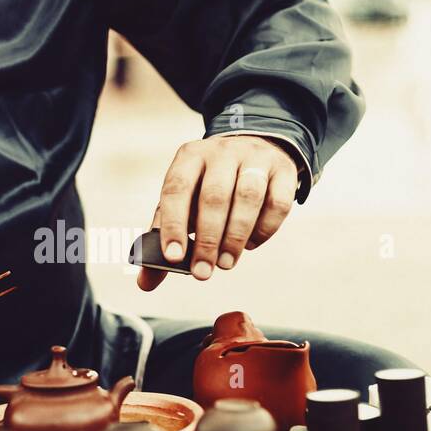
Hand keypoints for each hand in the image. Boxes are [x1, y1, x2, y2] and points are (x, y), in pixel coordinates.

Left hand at [137, 135, 298, 290]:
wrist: (254, 149)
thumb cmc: (209, 185)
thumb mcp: (184, 201)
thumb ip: (165, 238)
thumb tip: (146, 282)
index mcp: (190, 157)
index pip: (177, 189)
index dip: (173, 225)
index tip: (173, 258)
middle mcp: (222, 152)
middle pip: (214, 196)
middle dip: (207, 240)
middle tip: (202, 272)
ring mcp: (255, 158)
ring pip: (248, 197)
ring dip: (235, 238)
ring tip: (225, 263)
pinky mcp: (283, 170)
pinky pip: (278, 203)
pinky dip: (265, 229)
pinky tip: (251, 244)